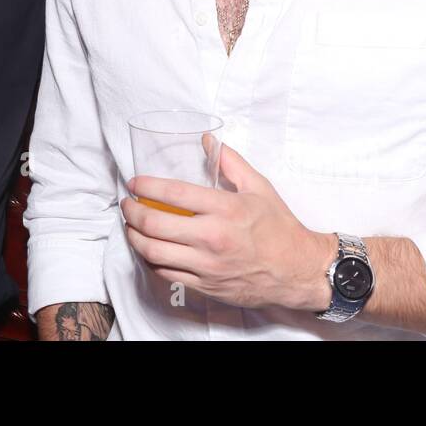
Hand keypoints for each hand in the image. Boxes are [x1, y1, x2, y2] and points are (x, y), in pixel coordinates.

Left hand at [121, 143, 332, 311]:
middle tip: (128, 204)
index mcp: (226, 209)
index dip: (147, 186)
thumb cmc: (279, 228)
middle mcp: (213, 238)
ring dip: (134, 237)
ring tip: (131, 226)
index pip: (174, 193)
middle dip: (132, 212)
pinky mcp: (206, 286)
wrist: (298, 271)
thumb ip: (230, 162)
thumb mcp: (259, 187)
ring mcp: (207, 265)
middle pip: (155, 224)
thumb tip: (208, 139)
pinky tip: (148, 249)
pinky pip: (166, 273)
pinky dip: (150, 260)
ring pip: (154, 253)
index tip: (135, 183)